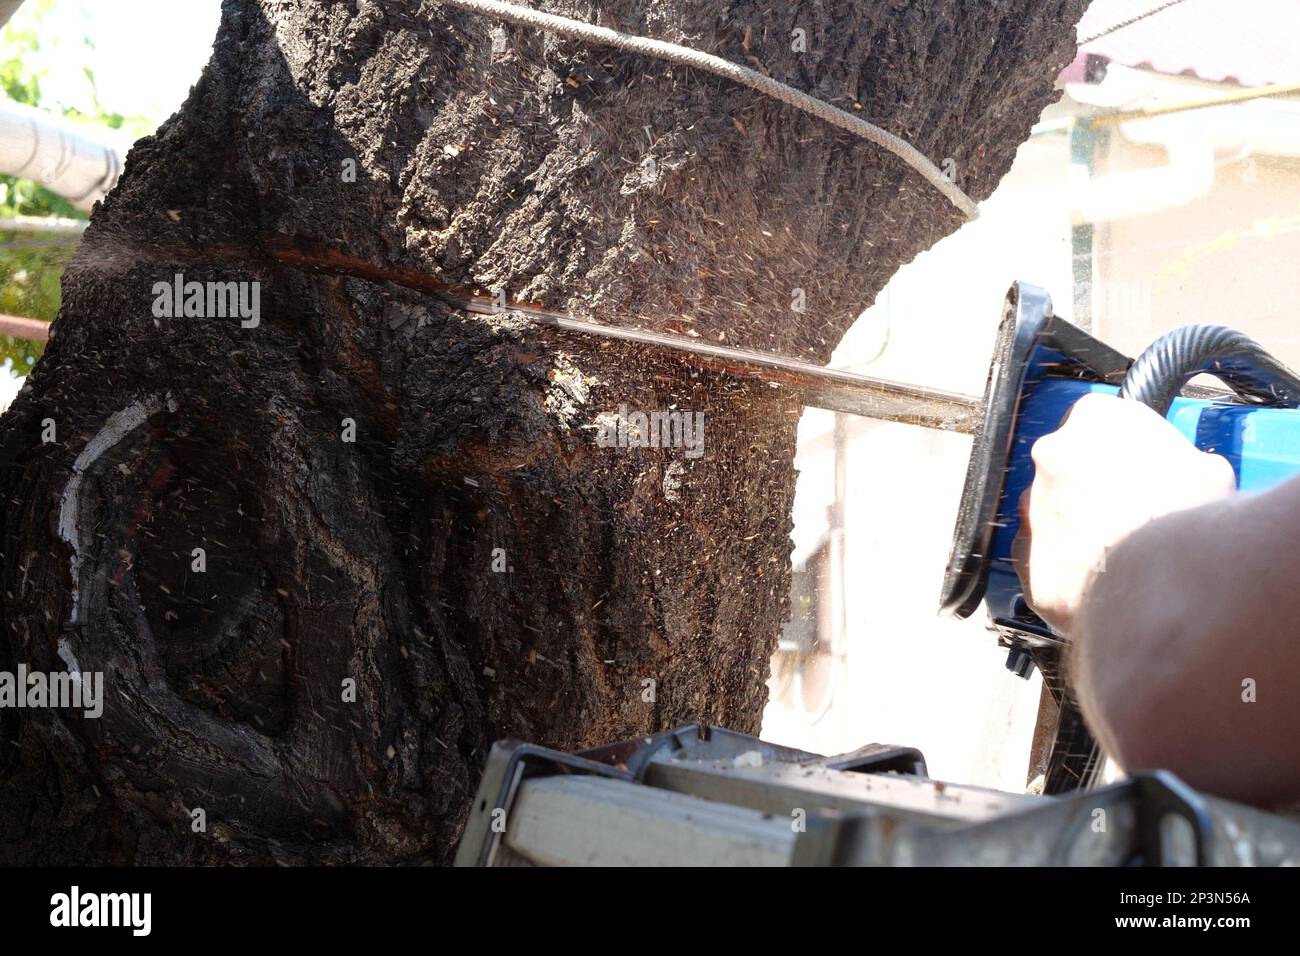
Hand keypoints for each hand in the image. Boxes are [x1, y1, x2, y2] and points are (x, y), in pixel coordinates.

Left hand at [1012, 393, 1236, 635]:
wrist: (1169, 583)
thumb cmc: (1194, 517)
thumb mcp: (1208, 471)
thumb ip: (1176, 464)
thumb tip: (1182, 479)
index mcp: (1095, 416)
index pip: (1098, 422)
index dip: (1121, 452)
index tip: (1138, 472)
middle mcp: (1050, 453)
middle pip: (1067, 468)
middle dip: (1092, 491)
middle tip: (1130, 519)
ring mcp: (1032, 506)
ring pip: (1051, 516)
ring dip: (1076, 532)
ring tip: (1121, 559)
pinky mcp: (1025, 558)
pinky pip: (1044, 563)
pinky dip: (1068, 574)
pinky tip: (1102, 586)